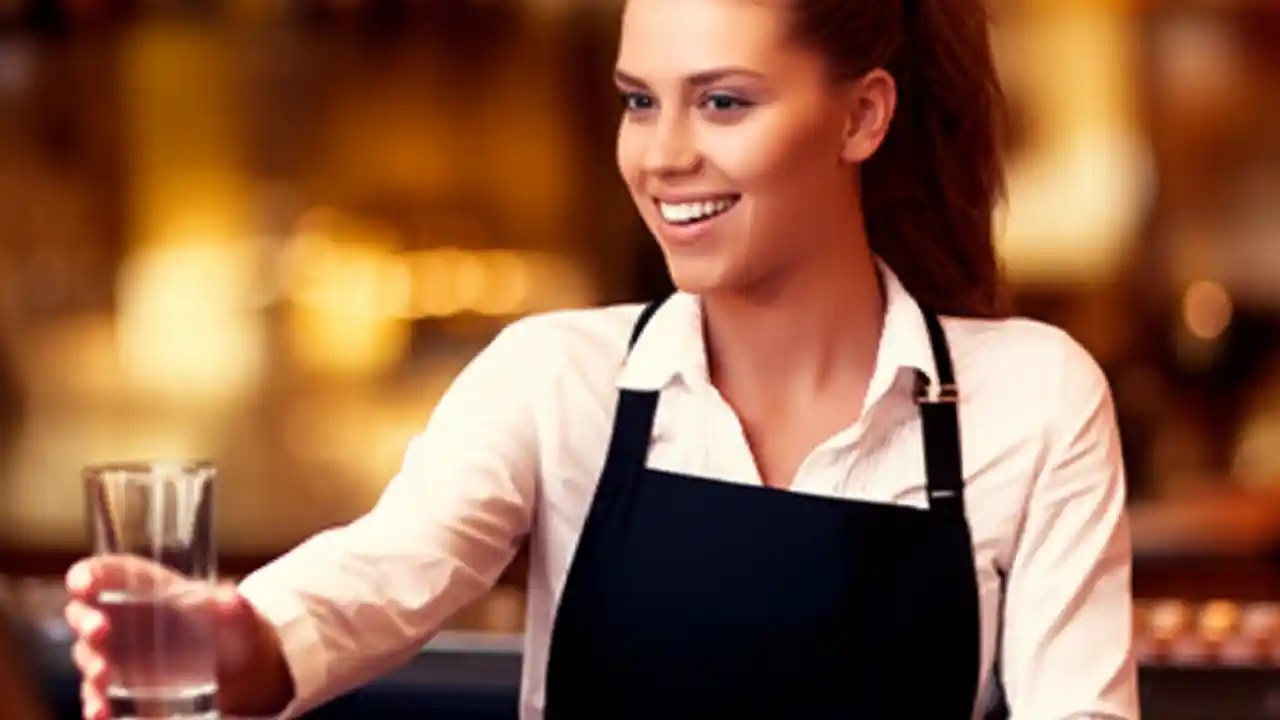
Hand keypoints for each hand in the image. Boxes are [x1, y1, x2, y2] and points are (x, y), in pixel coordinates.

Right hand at [64, 556, 293, 718]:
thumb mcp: (241, 618)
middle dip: (86, 620)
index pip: (107, 571)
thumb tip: (231, 600)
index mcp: (149, 587)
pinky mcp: (123, 688)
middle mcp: (126, 618)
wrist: (248, 674)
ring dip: (90, 665)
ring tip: (104, 678)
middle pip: (86, 612)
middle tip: (100, 632)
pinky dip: (95, 703)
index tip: (84, 584)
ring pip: (88, 655)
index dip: (89, 574)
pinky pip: (98, 695)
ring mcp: (120, 654)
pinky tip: (101, 714)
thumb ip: (235, 608)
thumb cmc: (237, 631)